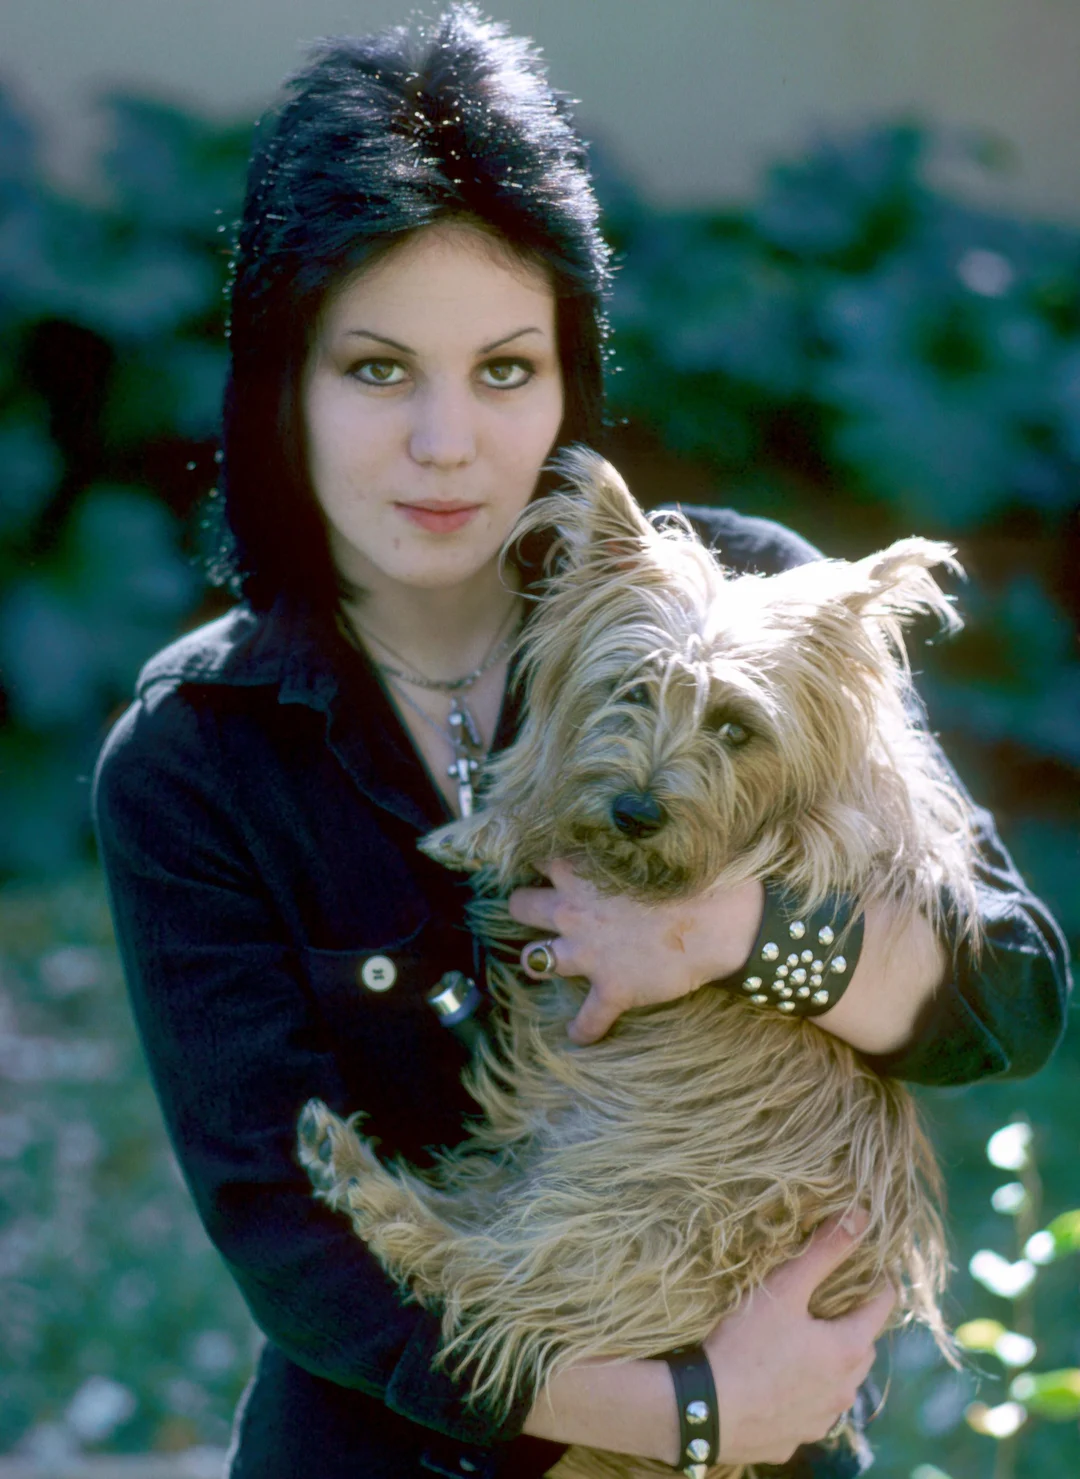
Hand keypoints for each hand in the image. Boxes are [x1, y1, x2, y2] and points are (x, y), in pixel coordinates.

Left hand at [508, 860, 763, 1043]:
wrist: (720, 922)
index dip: (542, 864)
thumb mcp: (650, 847)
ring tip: (545, 963)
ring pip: (534, 961)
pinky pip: (586, 1021)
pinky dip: (583, 1030)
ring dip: (538, 962)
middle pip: (519, 906)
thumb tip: (628, 824)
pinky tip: (580, 1035)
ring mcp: (588, 954)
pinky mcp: (611, 990)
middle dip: (524, 909)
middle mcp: (572, 912)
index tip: (549, 866)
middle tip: (538, 911)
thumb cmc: (693, 876)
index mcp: (580, 871)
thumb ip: (621, 845)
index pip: (538, 858)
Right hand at [704, 1213, 894, 1464]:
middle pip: (863, 1346)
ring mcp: (821, 1419)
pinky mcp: (795, 1439)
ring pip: (840, 1383)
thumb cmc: (746, 1344)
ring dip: (831, 1362)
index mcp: (848, 1349)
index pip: (882, 1306)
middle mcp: (845, 1389)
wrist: (705, 1410)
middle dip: (853, 1322)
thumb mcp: (784, 1289)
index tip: (868, 1264)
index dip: (877, 1280)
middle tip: (829, 1300)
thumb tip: (862, 1216)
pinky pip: (812, 1410)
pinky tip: (779, 1380)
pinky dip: (805, 1392)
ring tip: (803, 1341)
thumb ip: (824, 1252)